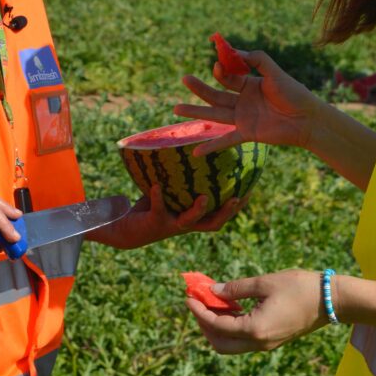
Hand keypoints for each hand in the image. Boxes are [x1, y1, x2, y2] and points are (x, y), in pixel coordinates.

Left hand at [90, 184, 246, 249]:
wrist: (124, 228)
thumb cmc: (149, 206)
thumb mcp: (168, 191)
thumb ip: (178, 177)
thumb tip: (189, 148)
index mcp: (193, 217)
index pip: (220, 213)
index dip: (236, 206)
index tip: (250, 189)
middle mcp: (185, 224)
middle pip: (213, 223)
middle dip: (227, 212)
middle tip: (237, 197)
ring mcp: (171, 225)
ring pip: (190, 221)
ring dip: (198, 210)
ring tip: (204, 197)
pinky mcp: (154, 222)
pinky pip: (158, 209)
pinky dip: (157, 197)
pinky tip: (155, 185)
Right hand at [175, 50, 322, 154]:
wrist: (307, 119)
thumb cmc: (294, 93)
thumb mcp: (274, 71)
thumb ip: (256, 59)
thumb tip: (234, 51)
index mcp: (248, 84)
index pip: (228, 76)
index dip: (221, 70)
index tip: (216, 65)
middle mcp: (242, 101)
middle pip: (216, 94)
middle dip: (199, 88)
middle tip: (184, 79)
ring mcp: (243, 118)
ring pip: (214, 113)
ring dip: (196, 111)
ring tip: (176, 108)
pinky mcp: (247, 133)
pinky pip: (226, 140)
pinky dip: (211, 146)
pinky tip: (196, 152)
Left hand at [187, 268, 327, 352]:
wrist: (331, 301)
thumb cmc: (299, 288)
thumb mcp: (264, 283)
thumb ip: (236, 289)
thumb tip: (213, 291)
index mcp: (255, 330)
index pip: (217, 325)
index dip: (199, 312)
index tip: (188, 297)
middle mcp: (259, 343)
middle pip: (220, 344)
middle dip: (204, 324)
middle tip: (197, 302)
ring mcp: (266, 344)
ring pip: (231, 344)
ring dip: (217, 326)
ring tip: (211, 301)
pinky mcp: (272, 339)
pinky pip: (244, 338)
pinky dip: (231, 325)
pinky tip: (230, 305)